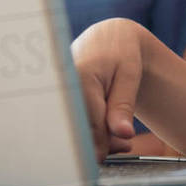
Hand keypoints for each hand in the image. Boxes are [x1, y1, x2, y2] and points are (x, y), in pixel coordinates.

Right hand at [71, 18, 149, 161]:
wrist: (107, 38)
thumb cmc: (120, 53)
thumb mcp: (129, 75)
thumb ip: (123, 105)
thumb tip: (124, 134)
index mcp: (79, 78)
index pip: (91, 123)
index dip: (105, 142)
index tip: (122, 147)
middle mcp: (62, 88)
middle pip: (79, 130)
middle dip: (102, 144)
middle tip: (125, 146)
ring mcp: (57, 94)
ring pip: (75, 130)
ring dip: (96, 141)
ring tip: (122, 141)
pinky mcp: (58, 100)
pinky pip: (73, 123)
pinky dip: (90, 132)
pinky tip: (108, 134)